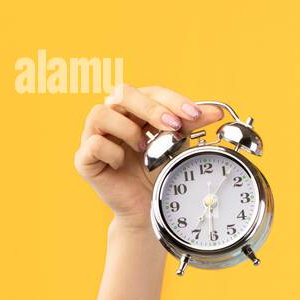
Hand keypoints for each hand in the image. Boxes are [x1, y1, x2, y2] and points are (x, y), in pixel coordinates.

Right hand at [74, 84, 223, 224]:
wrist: (150, 207)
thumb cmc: (160, 172)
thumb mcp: (179, 145)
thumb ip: (191, 125)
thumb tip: (214, 112)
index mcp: (133, 110)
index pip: (149, 91)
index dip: (172, 100)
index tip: (195, 114)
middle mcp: (111, 118)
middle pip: (122, 93)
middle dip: (151, 108)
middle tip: (173, 126)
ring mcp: (93, 136)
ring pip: (100, 112)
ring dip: (128, 129)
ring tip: (144, 148)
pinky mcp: (84, 159)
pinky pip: (94, 144)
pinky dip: (113, 151)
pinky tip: (124, 162)